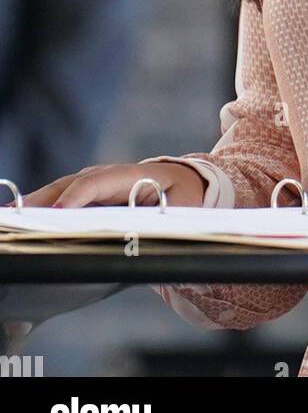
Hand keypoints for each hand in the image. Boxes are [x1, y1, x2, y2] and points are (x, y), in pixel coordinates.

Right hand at [1, 162, 206, 208]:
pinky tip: (23, 218)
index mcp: (133, 175)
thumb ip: (162, 221)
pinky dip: (42, 206)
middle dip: (46, 199)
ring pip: (61, 189)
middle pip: (72, 184)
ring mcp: (96, 182)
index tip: (60, 211)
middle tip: (20, 217)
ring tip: (13, 219)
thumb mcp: (181, 211)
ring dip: (38, 203)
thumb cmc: (183, 198)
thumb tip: (142, 237)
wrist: (185, 183)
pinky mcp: (88, 194)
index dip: (78, 195)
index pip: (98, 181)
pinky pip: (62, 197)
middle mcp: (108, 175)